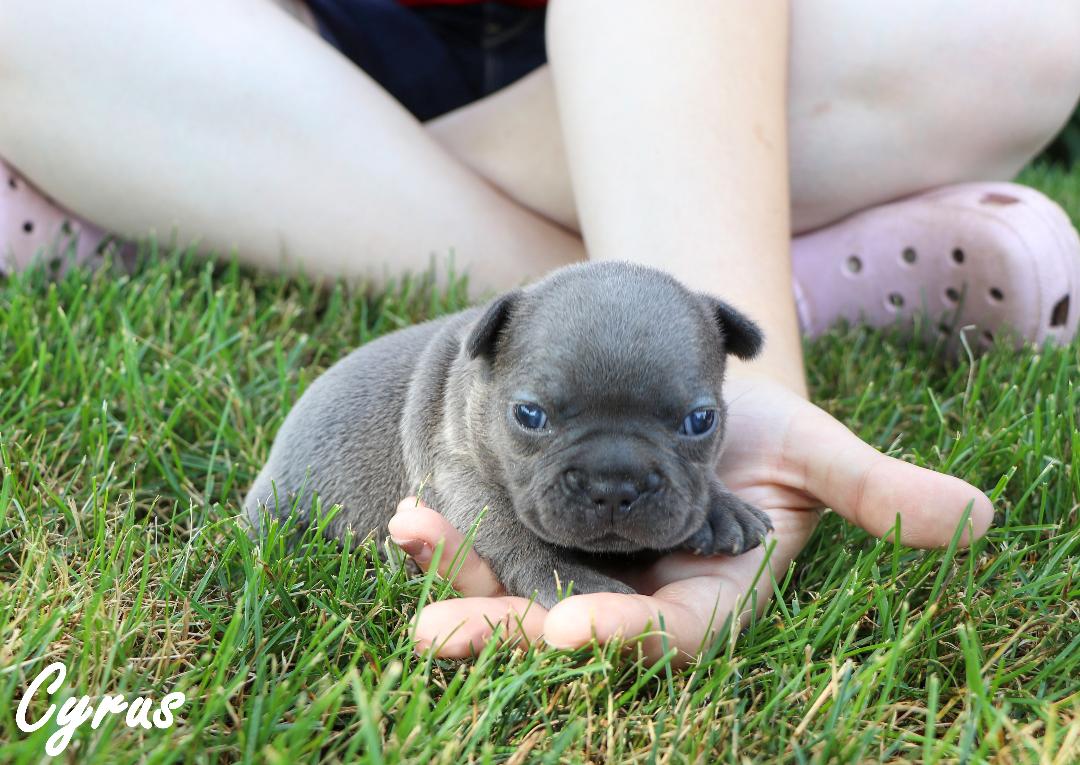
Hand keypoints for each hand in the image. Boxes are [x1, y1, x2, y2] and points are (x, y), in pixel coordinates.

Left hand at [387, 376, 992, 665]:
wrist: (695, 391)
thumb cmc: (760, 427)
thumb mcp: (812, 450)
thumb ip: (877, 489)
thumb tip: (976, 519)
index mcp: (702, 594)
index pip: (664, 634)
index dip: (621, 637)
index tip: (570, 629)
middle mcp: (631, 592)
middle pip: (567, 624)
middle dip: (504, 626)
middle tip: (439, 630)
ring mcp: (578, 565)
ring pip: (513, 588)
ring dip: (457, 576)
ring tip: (406, 545)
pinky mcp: (537, 531)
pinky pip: (487, 542)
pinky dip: (447, 534)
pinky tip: (404, 514)